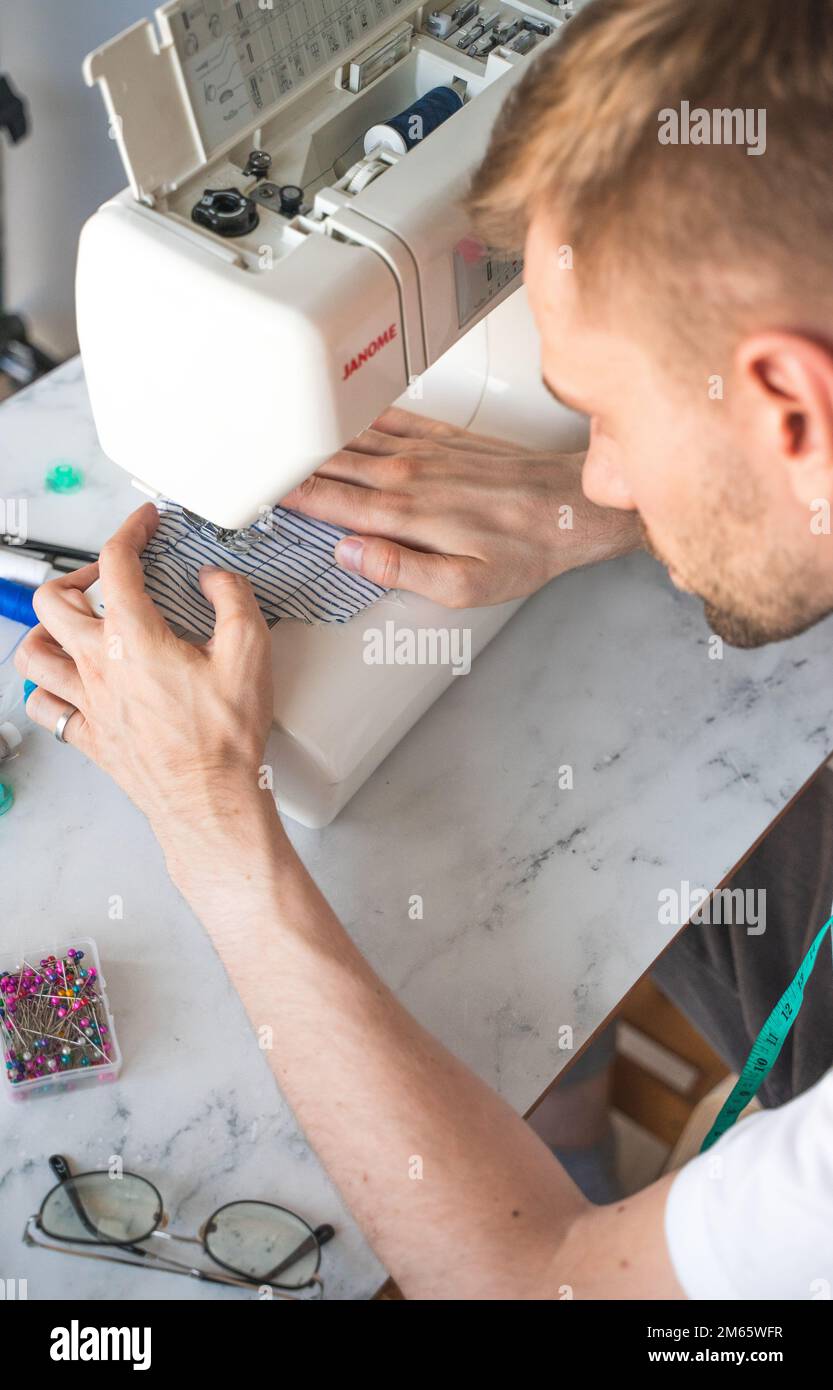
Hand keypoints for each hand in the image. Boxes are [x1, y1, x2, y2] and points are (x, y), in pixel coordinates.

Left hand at [14, 504, 274, 857]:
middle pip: (54, 600)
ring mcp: (87, 703)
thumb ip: (232, 600)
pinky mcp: (88, 736)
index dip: (131, 530)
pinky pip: (45, 706)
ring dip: (47, 629)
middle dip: (78, 576)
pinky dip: (47, 687)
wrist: (210, 799)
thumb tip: (215, 579)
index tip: (144, 525)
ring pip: (33, 653)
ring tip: (74, 624)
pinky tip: (68, 681)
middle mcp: (98, 666)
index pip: (117, 562)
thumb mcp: (250, 651)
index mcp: (134, 638)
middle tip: (108, 578)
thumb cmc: (225, 737)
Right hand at [282, 407, 640, 606]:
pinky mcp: (442, 437)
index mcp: (405, 513)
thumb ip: (401, 570)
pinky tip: (333, 415)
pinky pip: (385, 419)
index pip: (327, 502)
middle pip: (328, 465)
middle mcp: (408, 474)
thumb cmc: (525, 550)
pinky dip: (352, 418)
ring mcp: (424, 451)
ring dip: (308, 438)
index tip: (247, 492)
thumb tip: (350, 554)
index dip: (283, 496)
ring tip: (272, 432)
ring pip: (350, 440)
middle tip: (242, 456)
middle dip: (283, 462)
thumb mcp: (465, 585)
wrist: (571, 506)